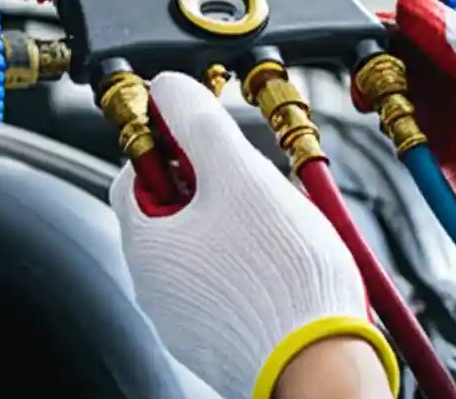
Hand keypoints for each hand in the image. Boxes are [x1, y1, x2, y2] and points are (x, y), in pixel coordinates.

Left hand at [110, 72, 399, 398]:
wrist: (320, 367)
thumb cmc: (281, 277)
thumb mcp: (239, 174)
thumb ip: (199, 122)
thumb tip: (168, 87)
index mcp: (147, 242)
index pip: (135, 171)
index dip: (171, 143)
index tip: (206, 134)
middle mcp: (156, 286)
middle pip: (173, 210)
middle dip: (215, 187)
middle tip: (258, 183)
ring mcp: (187, 319)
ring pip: (204, 248)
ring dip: (238, 227)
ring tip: (282, 227)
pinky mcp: (222, 340)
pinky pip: (228, 286)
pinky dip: (252, 267)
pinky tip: (288, 266)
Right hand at [369, 0, 455, 294]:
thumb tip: (411, 5)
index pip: (453, 13)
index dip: (418, 15)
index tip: (389, 23)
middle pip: (422, 49)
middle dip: (391, 52)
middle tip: (367, 62)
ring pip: (411, 85)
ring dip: (387, 85)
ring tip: (370, 95)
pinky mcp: (451, 149)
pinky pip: (411, 123)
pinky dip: (393, 118)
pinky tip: (385, 118)